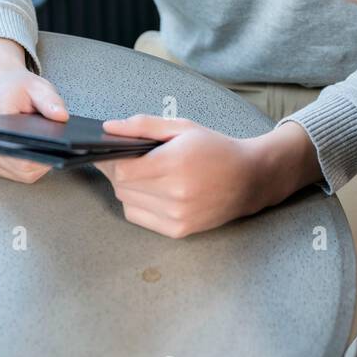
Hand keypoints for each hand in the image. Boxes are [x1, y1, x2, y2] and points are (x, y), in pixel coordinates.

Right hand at [0, 37, 68, 183]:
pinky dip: (32, 165)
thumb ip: (50, 100)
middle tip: (58, 145)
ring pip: (21, 174)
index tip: (56, 149)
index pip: (17, 148)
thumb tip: (62, 116)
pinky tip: (40, 150)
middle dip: (44, 158)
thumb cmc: (15, 88)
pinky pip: (18, 173)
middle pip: (21, 167)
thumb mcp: (37, 86)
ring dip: (39, 164)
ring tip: (48, 145)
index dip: (40, 153)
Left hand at [94, 115, 271, 236]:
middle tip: (127, 158)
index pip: (123, 169)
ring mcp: (176, 215)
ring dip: (127, 187)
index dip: (110, 159)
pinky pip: (139, 217)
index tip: (108, 151)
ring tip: (143, 173)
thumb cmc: (216, 148)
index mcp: (175, 163)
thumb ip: (143, 126)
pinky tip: (151, 190)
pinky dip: (137, 203)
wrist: (248, 179)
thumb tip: (108, 128)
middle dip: (118, 171)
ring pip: (127, 202)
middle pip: (122, 186)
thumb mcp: (182, 127)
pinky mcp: (178, 230)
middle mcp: (174, 193)